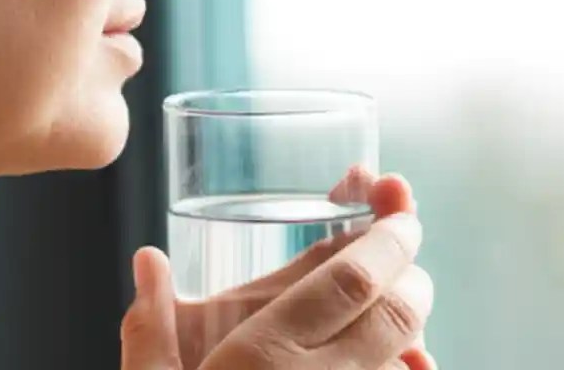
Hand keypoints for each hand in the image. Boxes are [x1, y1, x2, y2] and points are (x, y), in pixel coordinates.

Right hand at [121, 170, 435, 369]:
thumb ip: (148, 330)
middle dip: (411, 270)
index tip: (402, 210)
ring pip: (407, 359)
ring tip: (407, 303)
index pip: (349, 282)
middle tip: (408, 247)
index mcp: (263, 360)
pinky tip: (405, 362)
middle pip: (394, 311)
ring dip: (416, 325)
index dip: (387, 237)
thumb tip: (148, 260)